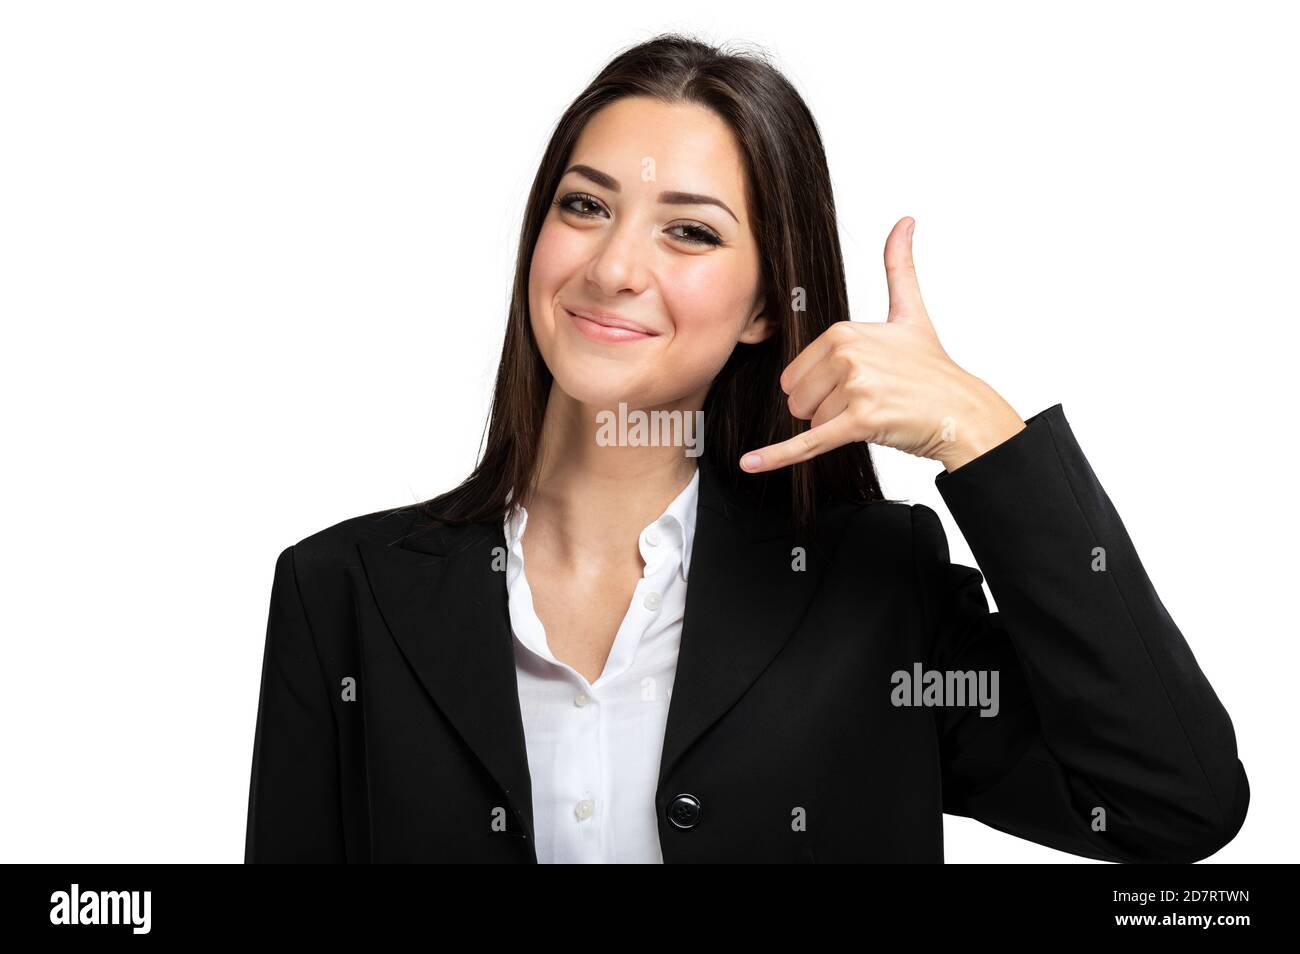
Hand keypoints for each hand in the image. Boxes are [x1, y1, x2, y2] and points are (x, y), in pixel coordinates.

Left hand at [738, 217, 1025, 474]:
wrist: (962, 410)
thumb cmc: (932, 368)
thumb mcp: (911, 313)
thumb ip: (899, 267)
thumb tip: (905, 221)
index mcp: (844, 331)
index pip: (796, 373)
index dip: (822, 387)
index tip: (859, 382)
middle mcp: (847, 355)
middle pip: (796, 398)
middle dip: (824, 409)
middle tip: (866, 401)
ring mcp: (854, 388)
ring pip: (810, 422)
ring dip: (837, 427)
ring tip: (874, 414)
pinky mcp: (860, 422)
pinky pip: (807, 443)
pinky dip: (777, 456)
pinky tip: (750, 463)